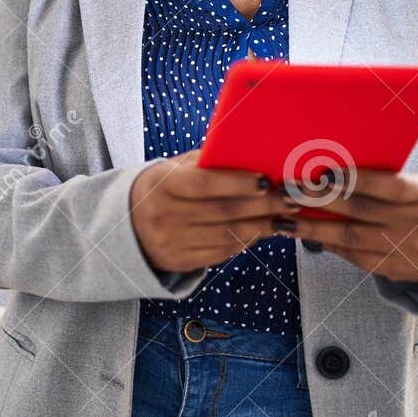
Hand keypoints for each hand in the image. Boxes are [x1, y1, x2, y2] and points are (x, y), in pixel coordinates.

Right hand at [129, 149, 301, 274]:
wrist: (127, 224)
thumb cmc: (162, 188)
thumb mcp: (173, 169)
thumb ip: (205, 163)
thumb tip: (250, 154)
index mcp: (162, 186)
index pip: (204, 184)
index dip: (237, 183)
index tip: (266, 180)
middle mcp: (164, 217)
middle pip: (224, 212)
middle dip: (264, 206)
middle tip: (291, 199)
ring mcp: (172, 243)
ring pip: (228, 235)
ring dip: (262, 226)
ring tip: (284, 216)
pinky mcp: (180, 262)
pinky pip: (222, 252)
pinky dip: (246, 241)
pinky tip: (261, 230)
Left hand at [287, 168, 417, 283]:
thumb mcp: (414, 187)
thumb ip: (381, 182)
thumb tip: (327, 174)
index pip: (387, 185)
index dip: (354, 179)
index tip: (322, 174)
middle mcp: (414, 224)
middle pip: (360, 212)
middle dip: (318, 201)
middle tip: (286, 192)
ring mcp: (404, 251)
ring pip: (351, 239)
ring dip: (313, 229)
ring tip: (284, 220)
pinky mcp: (393, 270)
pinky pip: (354, 257)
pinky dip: (328, 245)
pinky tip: (306, 235)